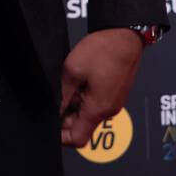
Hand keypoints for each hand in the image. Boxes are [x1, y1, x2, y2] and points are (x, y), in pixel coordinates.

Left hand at [60, 29, 142, 148]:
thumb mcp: (72, 72)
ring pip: (89, 114)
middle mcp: (109, 110)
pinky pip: (97, 103)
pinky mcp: (116, 93)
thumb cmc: (103, 50)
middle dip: (66, 117)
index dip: (61, 138)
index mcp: (98, 109)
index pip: (78, 140)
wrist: (125, 35)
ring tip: (68, 84)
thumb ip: (62, 96)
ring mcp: (114, 102)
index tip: (50, 127)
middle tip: (56, 98)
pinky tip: (78, 80)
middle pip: (83, 127)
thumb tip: (55, 112)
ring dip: (75, 105)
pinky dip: (85, 98)